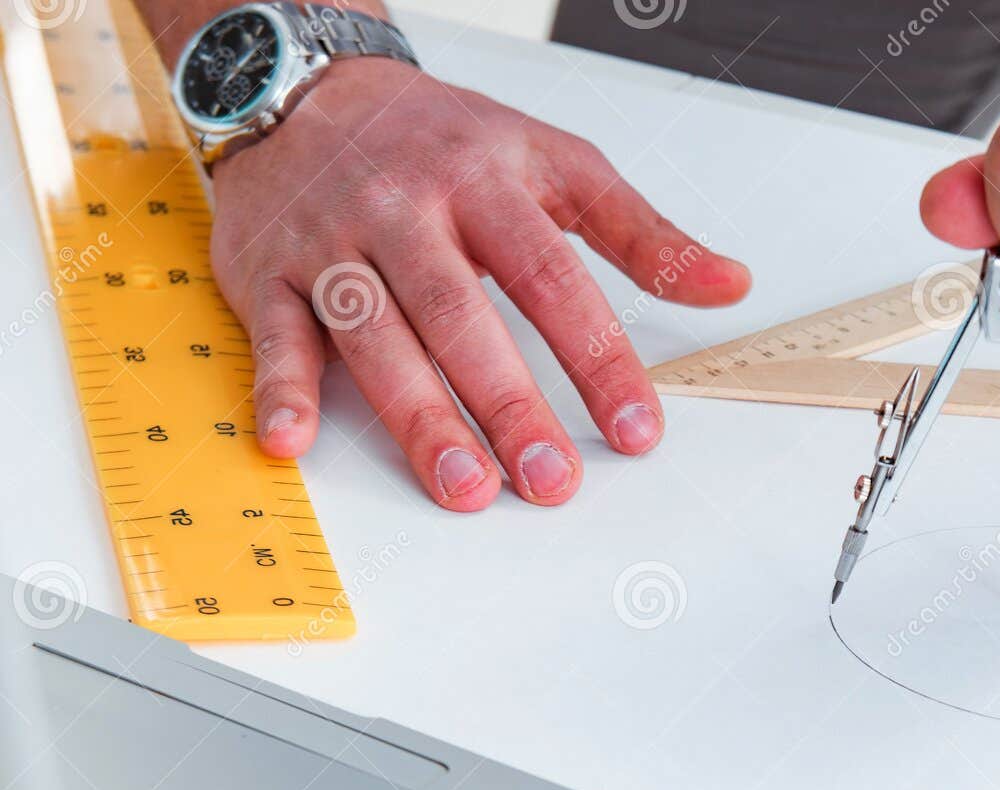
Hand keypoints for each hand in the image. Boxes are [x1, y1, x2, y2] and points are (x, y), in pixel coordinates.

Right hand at [211, 58, 750, 509]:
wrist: (310, 87)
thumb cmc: (442, 139)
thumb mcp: (554, 163)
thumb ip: (641, 232)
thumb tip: (729, 284)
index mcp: (483, 184)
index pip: (551, 278)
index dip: (597, 356)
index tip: (635, 426)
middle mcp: (405, 211)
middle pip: (460, 315)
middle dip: (508, 403)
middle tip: (550, 479)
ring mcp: (332, 243)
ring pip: (376, 335)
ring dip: (418, 416)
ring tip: (465, 488)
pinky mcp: (266, 270)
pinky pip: (275, 333)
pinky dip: (281, 386)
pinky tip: (294, 441)